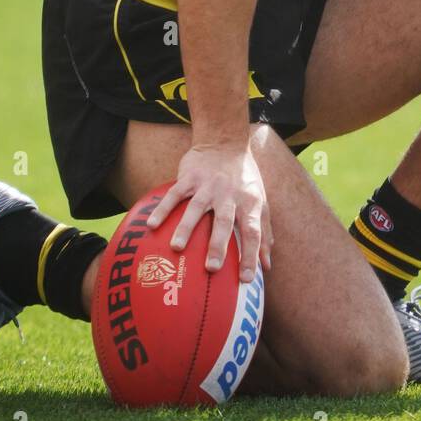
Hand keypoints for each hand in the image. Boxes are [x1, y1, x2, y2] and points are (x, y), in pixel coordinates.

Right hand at [145, 143, 271, 282]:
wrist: (225, 142)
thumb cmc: (244, 178)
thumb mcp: (260, 201)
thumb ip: (264, 232)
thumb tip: (267, 265)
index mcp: (249, 202)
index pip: (253, 231)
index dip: (251, 254)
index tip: (246, 278)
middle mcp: (229, 194)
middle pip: (225, 221)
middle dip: (218, 244)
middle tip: (212, 267)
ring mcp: (208, 185)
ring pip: (196, 208)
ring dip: (186, 228)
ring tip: (177, 248)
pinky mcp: (189, 177)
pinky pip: (175, 194)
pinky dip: (164, 209)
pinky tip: (153, 225)